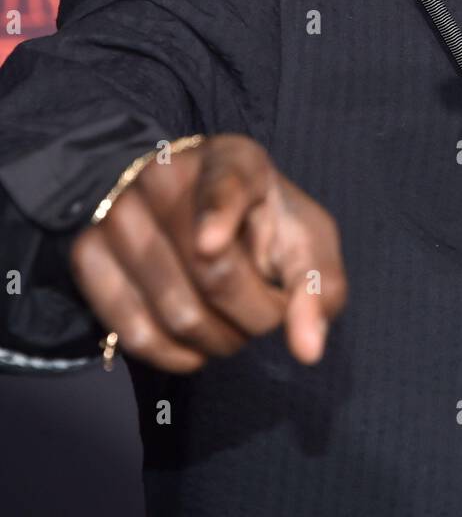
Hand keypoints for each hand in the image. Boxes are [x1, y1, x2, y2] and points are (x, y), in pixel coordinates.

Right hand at [69, 134, 346, 372]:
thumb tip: (308, 350)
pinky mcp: (88, 254)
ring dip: (220, 341)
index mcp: (231, 160)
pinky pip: (134, 332)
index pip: (222, 186)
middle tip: (265, 310)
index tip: (212, 244)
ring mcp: (119, 213)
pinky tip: (195, 345)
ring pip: (176, 313)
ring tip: (232, 322)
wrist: (190, 205)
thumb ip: (318, 287)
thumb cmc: (260, 225)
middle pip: (213, 275)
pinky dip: (175, 356)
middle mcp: (165, 176)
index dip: (217, 216)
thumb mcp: (304, 240)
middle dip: (256, 315)